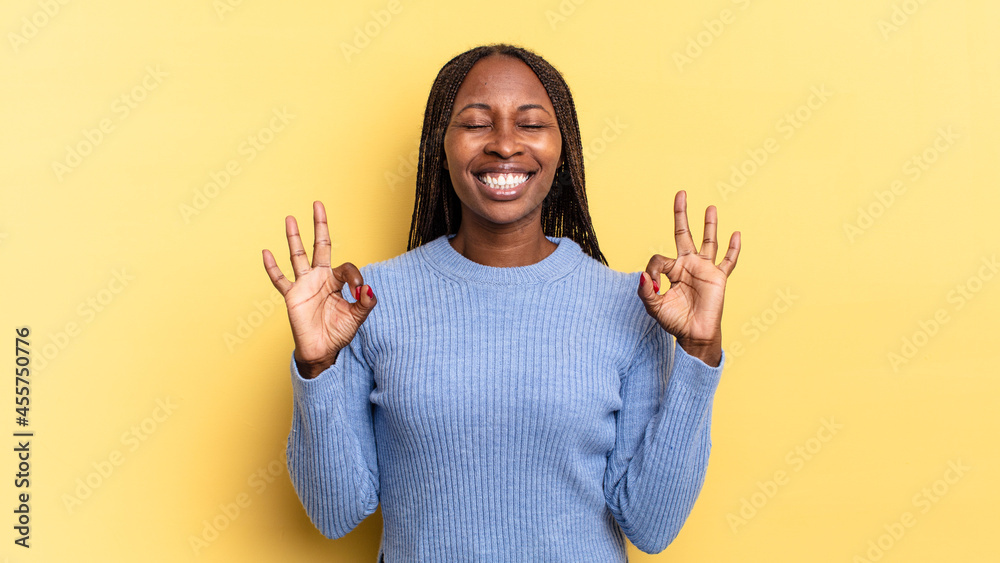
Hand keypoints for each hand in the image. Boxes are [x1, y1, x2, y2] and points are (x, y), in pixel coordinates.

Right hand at [262, 201, 376, 378]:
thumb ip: (365, 303)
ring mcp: (304, 285)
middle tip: (318, 204)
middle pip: (320, 246)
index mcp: (337, 281)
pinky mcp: (292, 296)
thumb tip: (367, 288)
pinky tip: (266, 253)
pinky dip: (272, 267)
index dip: (354, 277)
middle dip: (320, 226)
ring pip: (298, 256)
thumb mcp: (357, 317)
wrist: (322, 350)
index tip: (358, 291)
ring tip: (290, 218)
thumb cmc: (339, 333)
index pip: (347, 268)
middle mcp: (320, 278)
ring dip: (294, 238)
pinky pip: (279, 280)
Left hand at [637, 190, 739, 366]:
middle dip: (681, 214)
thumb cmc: (674, 321)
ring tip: (710, 207)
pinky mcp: (718, 278)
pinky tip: (736, 234)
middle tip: (681, 194)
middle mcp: (688, 265)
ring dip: (710, 224)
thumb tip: (643, 275)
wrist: (694, 335)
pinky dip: (733, 249)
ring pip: (708, 241)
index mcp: (671, 271)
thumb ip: (645, 291)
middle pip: (684, 234)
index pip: (659, 258)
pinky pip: (728, 261)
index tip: (653, 286)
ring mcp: (705, 270)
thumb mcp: (654, 307)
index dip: (653, 270)